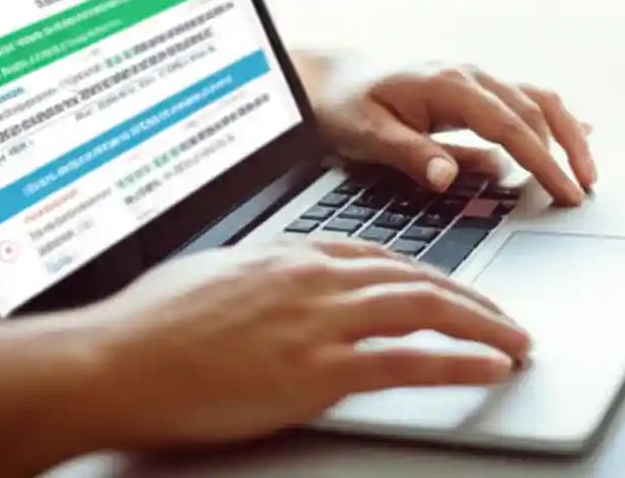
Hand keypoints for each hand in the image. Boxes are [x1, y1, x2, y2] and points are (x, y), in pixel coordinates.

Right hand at [76, 238, 529, 450]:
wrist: (108, 360)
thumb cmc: (143, 325)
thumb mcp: (210, 278)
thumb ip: (257, 278)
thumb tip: (270, 289)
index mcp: (290, 253)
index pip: (379, 254)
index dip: (426, 273)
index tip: (451, 289)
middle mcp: (314, 277)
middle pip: (416, 276)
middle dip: (471, 297)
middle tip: (505, 317)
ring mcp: (318, 321)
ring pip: (425, 308)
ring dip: (482, 324)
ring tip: (517, 341)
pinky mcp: (315, 371)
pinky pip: (406, 361)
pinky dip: (458, 362)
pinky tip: (490, 367)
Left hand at [315, 64, 595, 204]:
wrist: (332, 78)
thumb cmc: (347, 104)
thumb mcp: (368, 133)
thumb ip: (411, 153)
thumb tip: (446, 176)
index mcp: (450, 84)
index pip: (510, 125)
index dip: (542, 160)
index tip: (563, 190)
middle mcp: (471, 75)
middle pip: (536, 110)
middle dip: (565, 152)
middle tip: (581, 193)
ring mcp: (477, 78)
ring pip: (539, 101)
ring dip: (568, 134)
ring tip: (586, 174)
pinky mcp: (477, 89)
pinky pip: (526, 100)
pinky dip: (555, 119)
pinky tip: (581, 133)